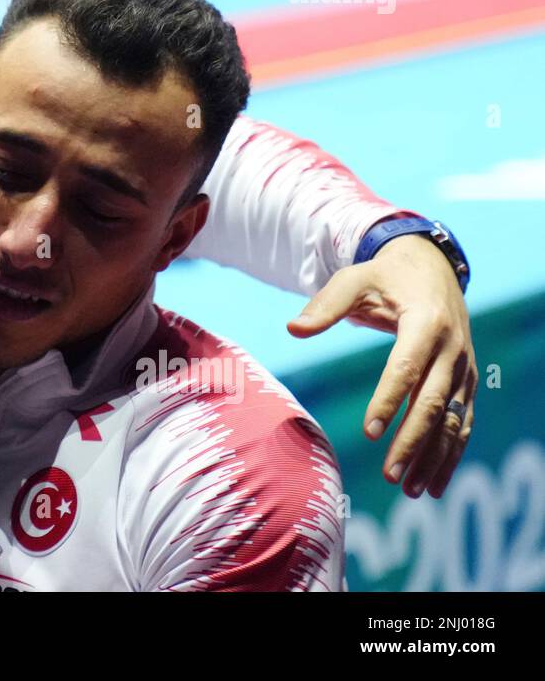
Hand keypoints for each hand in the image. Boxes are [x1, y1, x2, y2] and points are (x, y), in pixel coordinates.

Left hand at [287, 234, 474, 499]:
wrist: (431, 269)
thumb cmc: (384, 277)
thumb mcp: (353, 280)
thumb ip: (325, 306)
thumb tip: (293, 329)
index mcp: (426, 322)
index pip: (406, 367)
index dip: (388, 400)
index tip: (368, 432)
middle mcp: (453, 348)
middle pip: (432, 402)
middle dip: (411, 441)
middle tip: (387, 474)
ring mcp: (464, 368)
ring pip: (452, 420)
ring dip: (434, 457)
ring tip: (410, 490)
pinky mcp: (467, 382)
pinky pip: (461, 423)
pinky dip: (450, 454)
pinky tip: (432, 482)